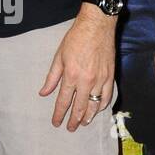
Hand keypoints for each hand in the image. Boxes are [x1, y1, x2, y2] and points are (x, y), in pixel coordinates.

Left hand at [38, 13, 115, 129]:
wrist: (97, 26)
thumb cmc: (76, 39)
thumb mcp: (59, 57)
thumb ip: (52, 78)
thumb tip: (43, 93)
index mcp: (71, 76)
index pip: (63, 102)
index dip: (59, 115)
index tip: (56, 123)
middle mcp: (86, 81)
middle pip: (80, 108)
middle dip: (74, 120)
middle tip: (70, 128)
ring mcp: (100, 80)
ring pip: (94, 105)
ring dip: (88, 117)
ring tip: (83, 124)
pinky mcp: (110, 76)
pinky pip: (107, 96)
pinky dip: (102, 106)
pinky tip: (97, 110)